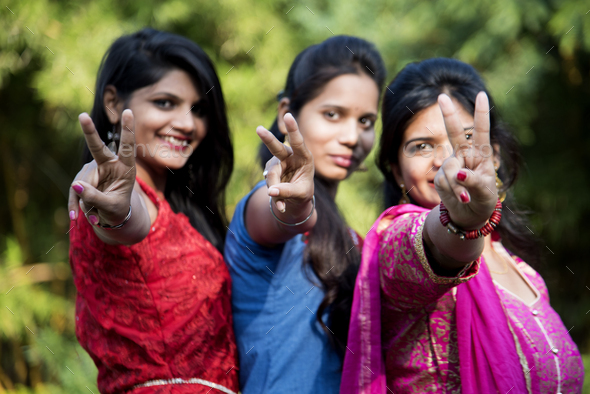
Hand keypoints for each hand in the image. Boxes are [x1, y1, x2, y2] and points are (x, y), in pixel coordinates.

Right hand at [68, 109, 136, 226]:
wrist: (111, 215)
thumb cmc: (117, 209)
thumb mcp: (111, 207)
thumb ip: (95, 197)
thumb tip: (75, 185)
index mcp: (125, 168)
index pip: (127, 147)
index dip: (127, 130)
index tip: (129, 112)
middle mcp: (109, 164)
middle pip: (97, 148)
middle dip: (89, 132)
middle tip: (83, 116)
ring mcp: (93, 169)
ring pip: (83, 183)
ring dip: (87, 203)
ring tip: (97, 217)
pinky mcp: (81, 178)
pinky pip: (75, 191)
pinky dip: (76, 206)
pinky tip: (75, 217)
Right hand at [257, 113, 313, 213]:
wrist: (296, 197)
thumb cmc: (303, 191)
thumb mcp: (301, 193)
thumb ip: (288, 191)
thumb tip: (271, 192)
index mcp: (304, 157)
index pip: (298, 142)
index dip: (293, 129)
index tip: (288, 116)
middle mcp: (289, 156)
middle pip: (277, 148)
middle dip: (268, 139)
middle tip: (259, 129)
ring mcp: (277, 162)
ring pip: (272, 174)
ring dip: (276, 189)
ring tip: (283, 203)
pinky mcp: (270, 170)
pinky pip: (269, 183)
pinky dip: (274, 195)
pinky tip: (282, 204)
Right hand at [434, 92, 496, 228]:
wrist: (469, 215)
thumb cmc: (483, 200)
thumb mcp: (486, 192)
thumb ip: (474, 181)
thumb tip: (458, 174)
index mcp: (481, 154)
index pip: (480, 131)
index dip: (481, 113)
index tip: (481, 95)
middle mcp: (464, 155)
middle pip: (455, 133)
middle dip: (448, 115)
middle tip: (442, 96)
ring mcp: (451, 165)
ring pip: (449, 169)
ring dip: (458, 186)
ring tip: (466, 198)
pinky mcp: (441, 177)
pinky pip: (443, 181)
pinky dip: (453, 192)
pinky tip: (461, 198)